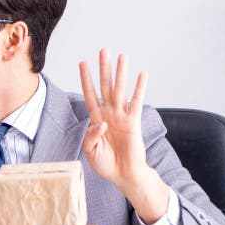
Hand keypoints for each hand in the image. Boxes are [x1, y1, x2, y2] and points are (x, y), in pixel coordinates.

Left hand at [79, 49, 148, 188]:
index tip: (82, 63)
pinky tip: (142, 74)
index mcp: (96, 119)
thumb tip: (100, 123)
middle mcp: (109, 113)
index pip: (90, 94)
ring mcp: (122, 116)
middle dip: (104, 68)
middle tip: (104, 50)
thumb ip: (91, 136)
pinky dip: (139, 88)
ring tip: (123, 55)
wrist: (123, 174)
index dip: (86, 79)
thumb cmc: (106, 164)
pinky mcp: (134, 122)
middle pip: (105, 86)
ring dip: (121, 72)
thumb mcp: (90, 151)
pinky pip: (136, 102)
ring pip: (120, 89)